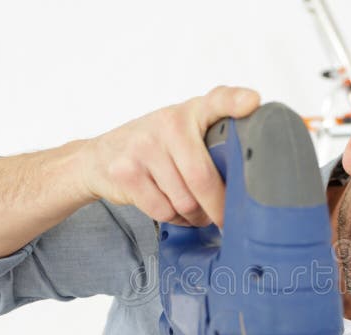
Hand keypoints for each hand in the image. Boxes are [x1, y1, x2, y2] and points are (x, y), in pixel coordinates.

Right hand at [83, 86, 260, 226]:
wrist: (98, 158)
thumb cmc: (152, 148)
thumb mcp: (181, 132)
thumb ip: (212, 142)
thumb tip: (248, 180)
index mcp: (190, 111)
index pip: (217, 100)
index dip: (235, 101)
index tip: (252, 102)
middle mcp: (168, 123)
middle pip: (203, 179)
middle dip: (218, 208)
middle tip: (224, 219)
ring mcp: (144, 147)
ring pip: (185, 201)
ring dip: (194, 216)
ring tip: (193, 211)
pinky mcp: (126, 172)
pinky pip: (164, 210)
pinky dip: (174, 219)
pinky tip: (172, 210)